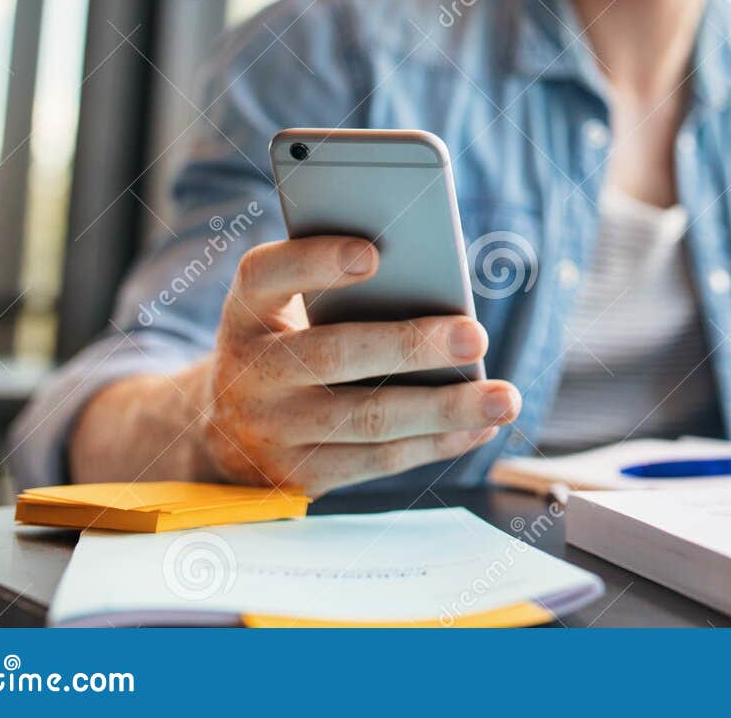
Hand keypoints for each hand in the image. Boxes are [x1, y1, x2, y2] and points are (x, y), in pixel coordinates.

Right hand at [196, 235, 520, 494]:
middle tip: (476, 336)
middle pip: (334, 353)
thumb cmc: (289, 345)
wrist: (226, 430)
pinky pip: (379, 460)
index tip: (373, 254)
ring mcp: (273, 430)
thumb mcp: (289, 311)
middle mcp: (252, 371)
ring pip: (368, 418)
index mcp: (246, 312)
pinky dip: (437, 443)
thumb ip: (340, 292)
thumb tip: (438, 289)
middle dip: (411, 345)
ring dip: (445, 409)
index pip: (267, 275)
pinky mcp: (300, 476)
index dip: (315, 262)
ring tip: (504, 398)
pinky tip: (480, 427)